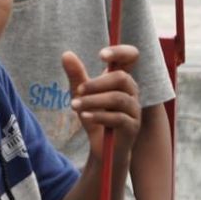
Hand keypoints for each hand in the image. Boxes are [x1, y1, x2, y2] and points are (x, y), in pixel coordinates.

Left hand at [62, 45, 141, 161]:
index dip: (120, 52)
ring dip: (93, 101)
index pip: (131, 57)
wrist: (100, 147)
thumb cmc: (94, 115)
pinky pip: (118, 118)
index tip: (101, 55)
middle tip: (79, 90)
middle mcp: (132, 91)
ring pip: (118, 99)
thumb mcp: (81, 93)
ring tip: (74, 106)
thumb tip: (66, 54)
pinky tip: (84, 116)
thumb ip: (76, 74)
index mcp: (121, 78)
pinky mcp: (132, 127)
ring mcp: (134, 109)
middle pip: (122, 78)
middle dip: (97, 83)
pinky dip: (99, 116)